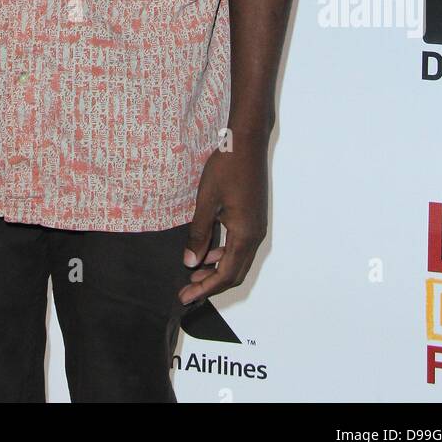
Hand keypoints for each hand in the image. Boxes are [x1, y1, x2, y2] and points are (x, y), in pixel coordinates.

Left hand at [178, 132, 269, 304]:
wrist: (247, 143)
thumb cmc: (226, 168)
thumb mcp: (207, 201)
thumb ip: (199, 233)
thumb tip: (190, 262)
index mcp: (245, 234)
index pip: (226, 274)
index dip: (205, 289)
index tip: (185, 298)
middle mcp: (255, 235)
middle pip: (235, 273)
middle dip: (211, 285)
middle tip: (186, 291)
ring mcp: (256, 227)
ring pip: (238, 260)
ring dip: (217, 269)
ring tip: (193, 273)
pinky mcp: (253, 218)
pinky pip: (240, 246)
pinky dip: (223, 254)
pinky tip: (207, 251)